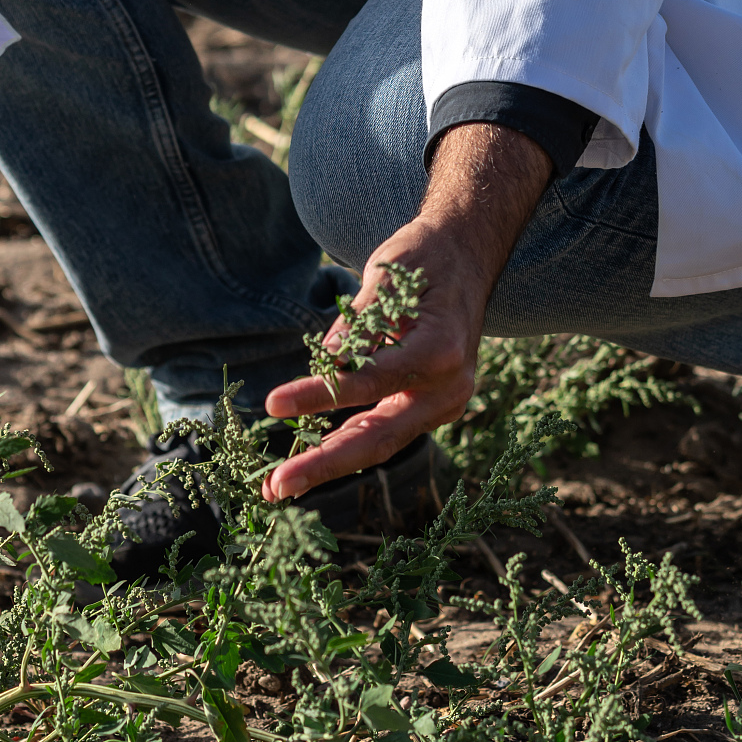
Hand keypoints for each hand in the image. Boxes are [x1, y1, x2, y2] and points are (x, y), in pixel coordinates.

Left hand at [261, 121, 552, 500]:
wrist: (468, 254)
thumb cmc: (425, 256)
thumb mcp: (386, 275)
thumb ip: (357, 323)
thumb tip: (324, 362)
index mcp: (441, 350)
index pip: (370, 380)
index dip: (319, 394)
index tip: (273, 404)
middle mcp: (448, 388)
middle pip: (379, 436)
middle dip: (324, 463)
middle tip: (275, 487)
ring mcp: (443, 403)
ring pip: (380, 441)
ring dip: (330, 461)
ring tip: (281, 486)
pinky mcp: (430, 407)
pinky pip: (385, 428)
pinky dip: (347, 441)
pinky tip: (310, 457)